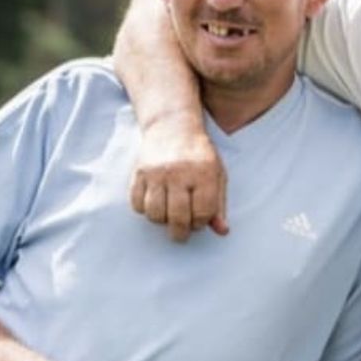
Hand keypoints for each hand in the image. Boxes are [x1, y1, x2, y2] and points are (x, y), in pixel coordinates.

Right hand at [129, 116, 228, 241]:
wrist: (172, 127)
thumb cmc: (199, 156)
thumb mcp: (217, 175)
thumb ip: (219, 204)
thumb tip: (222, 231)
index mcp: (204, 174)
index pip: (202, 212)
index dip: (201, 223)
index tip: (199, 221)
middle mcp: (179, 173)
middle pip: (178, 217)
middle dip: (180, 232)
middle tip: (181, 234)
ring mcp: (157, 173)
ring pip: (155, 214)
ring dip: (162, 221)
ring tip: (168, 214)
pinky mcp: (139, 173)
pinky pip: (138, 204)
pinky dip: (145, 210)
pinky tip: (155, 203)